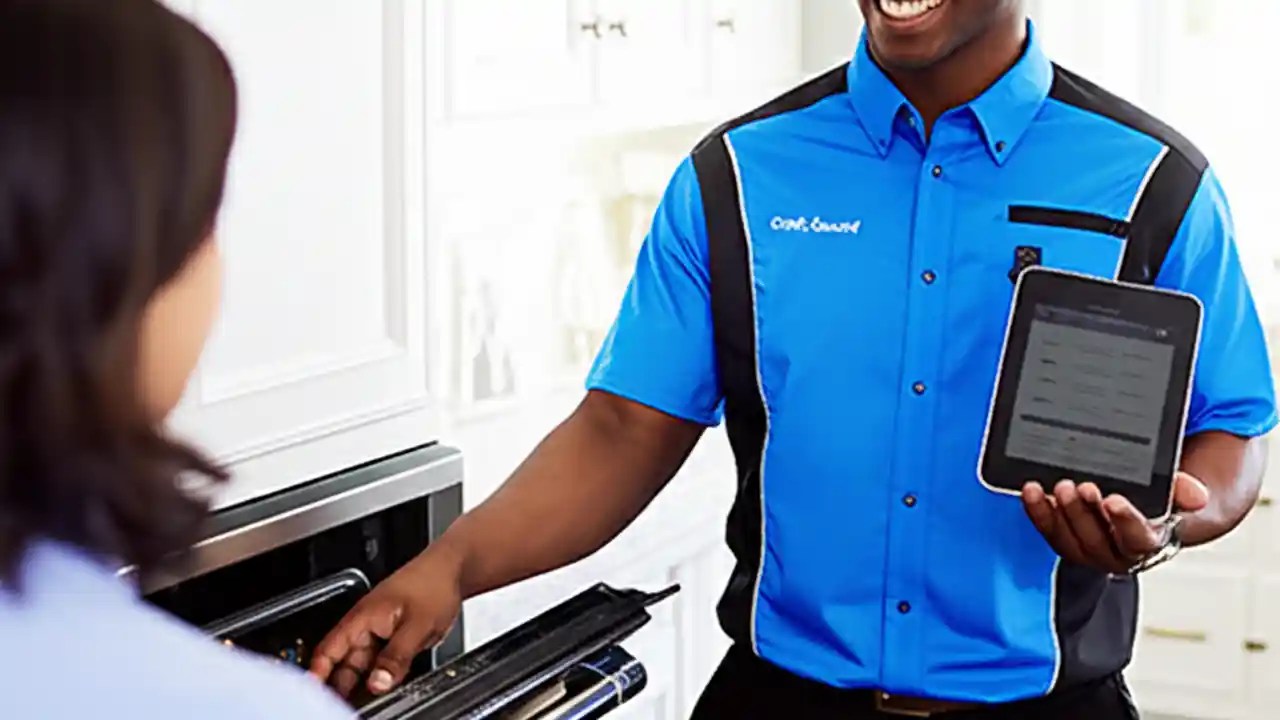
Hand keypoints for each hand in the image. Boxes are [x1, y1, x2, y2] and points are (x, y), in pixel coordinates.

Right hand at [309, 547, 462, 696]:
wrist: (453, 568)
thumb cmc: (434, 584)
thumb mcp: (417, 625)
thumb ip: (396, 656)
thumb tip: (378, 683)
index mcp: (362, 617)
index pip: (328, 650)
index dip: (316, 673)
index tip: (312, 692)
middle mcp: (366, 623)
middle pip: (343, 661)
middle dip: (338, 685)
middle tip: (340, 706)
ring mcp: (379, 629)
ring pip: (362, 662)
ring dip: (359, 682)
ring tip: (359, 703)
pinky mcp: (393, 633)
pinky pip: (379, 659)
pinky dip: (377, 674)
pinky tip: (382, 688)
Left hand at [1021, 472, 1209, 573]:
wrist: (1132, 514)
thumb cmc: (1150, 505)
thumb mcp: (1168, 496)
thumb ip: (1181, 492)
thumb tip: (1198, 497)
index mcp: (1145, 545)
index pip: (1137, 539)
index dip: (1125, 520)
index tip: (1114, 500)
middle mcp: (1114, 555)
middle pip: (1097, 539)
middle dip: (1086, 512)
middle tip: (1079, 486)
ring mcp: (1086, 551)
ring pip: (1070, 539)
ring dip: (1061, 513)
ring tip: (1059, 486)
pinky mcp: (1063, 541)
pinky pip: (1048, 531)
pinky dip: (1038, 511)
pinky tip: (1031, 491)